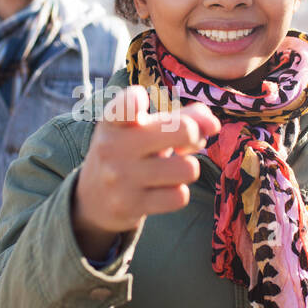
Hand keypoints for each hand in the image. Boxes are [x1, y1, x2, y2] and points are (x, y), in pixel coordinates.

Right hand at [72, 85, 219, 258]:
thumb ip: (181, 117)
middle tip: (185, 143)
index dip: (135, 101)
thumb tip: (214, 124)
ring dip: (187, 168)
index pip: (123, 107)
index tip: (140, 102)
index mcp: (113, 122)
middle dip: (194, 136)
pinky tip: (162, 189)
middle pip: (184, 130)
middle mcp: (113, 148)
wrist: (94, 198)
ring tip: (172, 169)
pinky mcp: (130, 206)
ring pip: (188, 168)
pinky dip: (178, 192)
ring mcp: (121, 179)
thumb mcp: (143, 128)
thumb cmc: (129, 152)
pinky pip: (179, 196)